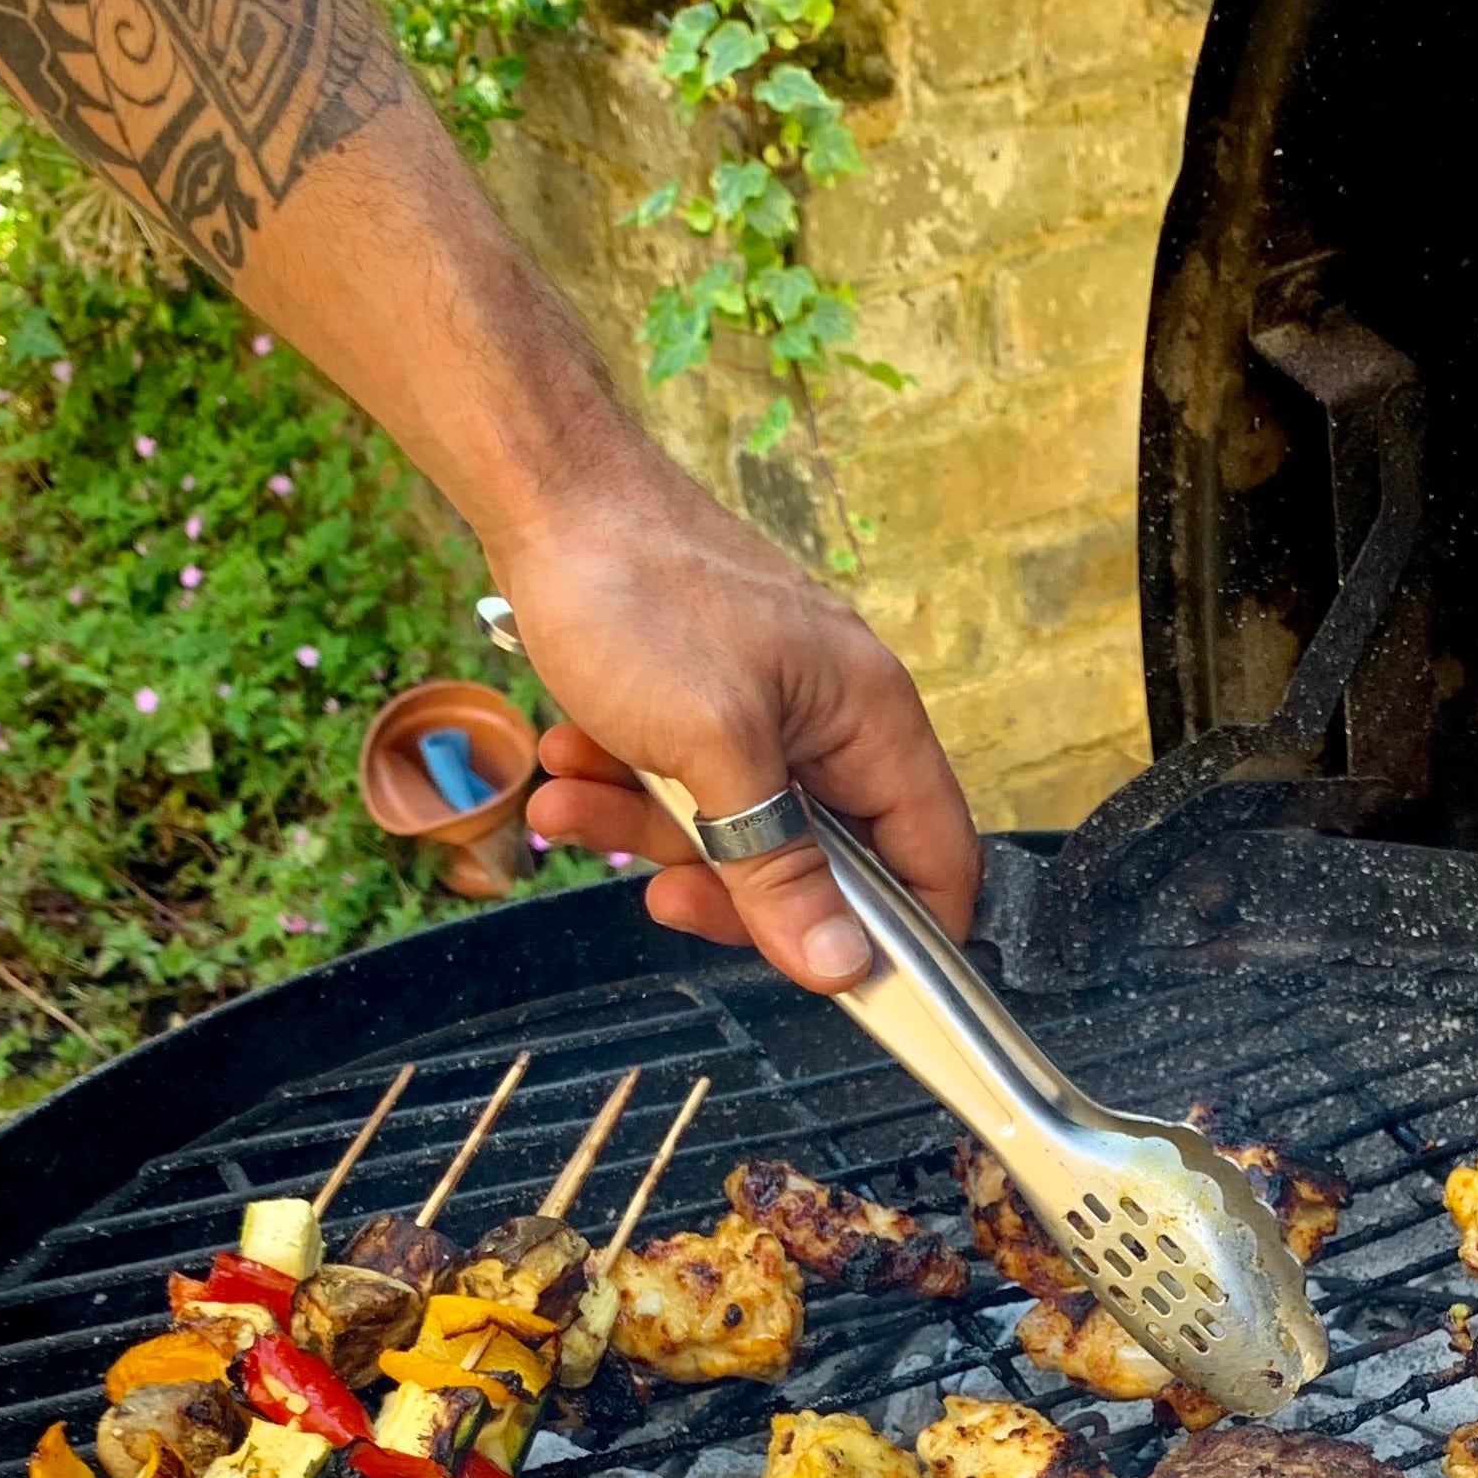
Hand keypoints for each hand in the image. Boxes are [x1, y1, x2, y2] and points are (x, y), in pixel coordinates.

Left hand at [494, 453, 980, 990]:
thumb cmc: (637, 590)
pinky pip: (685, 782)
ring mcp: (768, 706)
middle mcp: (834, 716)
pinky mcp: (704, 699)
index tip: (836, 987)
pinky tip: (570, 758)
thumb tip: (838, 965)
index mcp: (872, 719)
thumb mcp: (713, 753)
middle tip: (663, 889)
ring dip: (651, 829)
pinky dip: (625, 785)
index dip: (902, 940)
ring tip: (573, 799)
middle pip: (821, 859)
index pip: (935, 859)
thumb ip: (778, 868)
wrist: (542, 490)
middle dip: (730, 881)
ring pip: (736, 826)